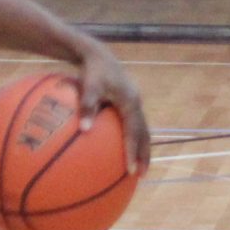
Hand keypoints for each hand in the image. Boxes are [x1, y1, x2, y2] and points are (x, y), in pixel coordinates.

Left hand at [76, 49, 150, 173]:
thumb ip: (87, 107)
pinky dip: (133, 138)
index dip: (133, 152)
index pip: (134, 133)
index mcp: (130, 103)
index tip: (131, 170)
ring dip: (142, 148)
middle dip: (144, 155)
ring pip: (142, 130)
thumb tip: (84, 129)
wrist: (97, 55)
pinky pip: (134, 124)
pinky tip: (123, 148)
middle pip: (145, 135)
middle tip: (141, 175)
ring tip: (138, 167)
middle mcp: (136, 104)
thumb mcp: (88, 87)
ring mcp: (134, 103)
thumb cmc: (92, 71)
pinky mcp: (129, 102)